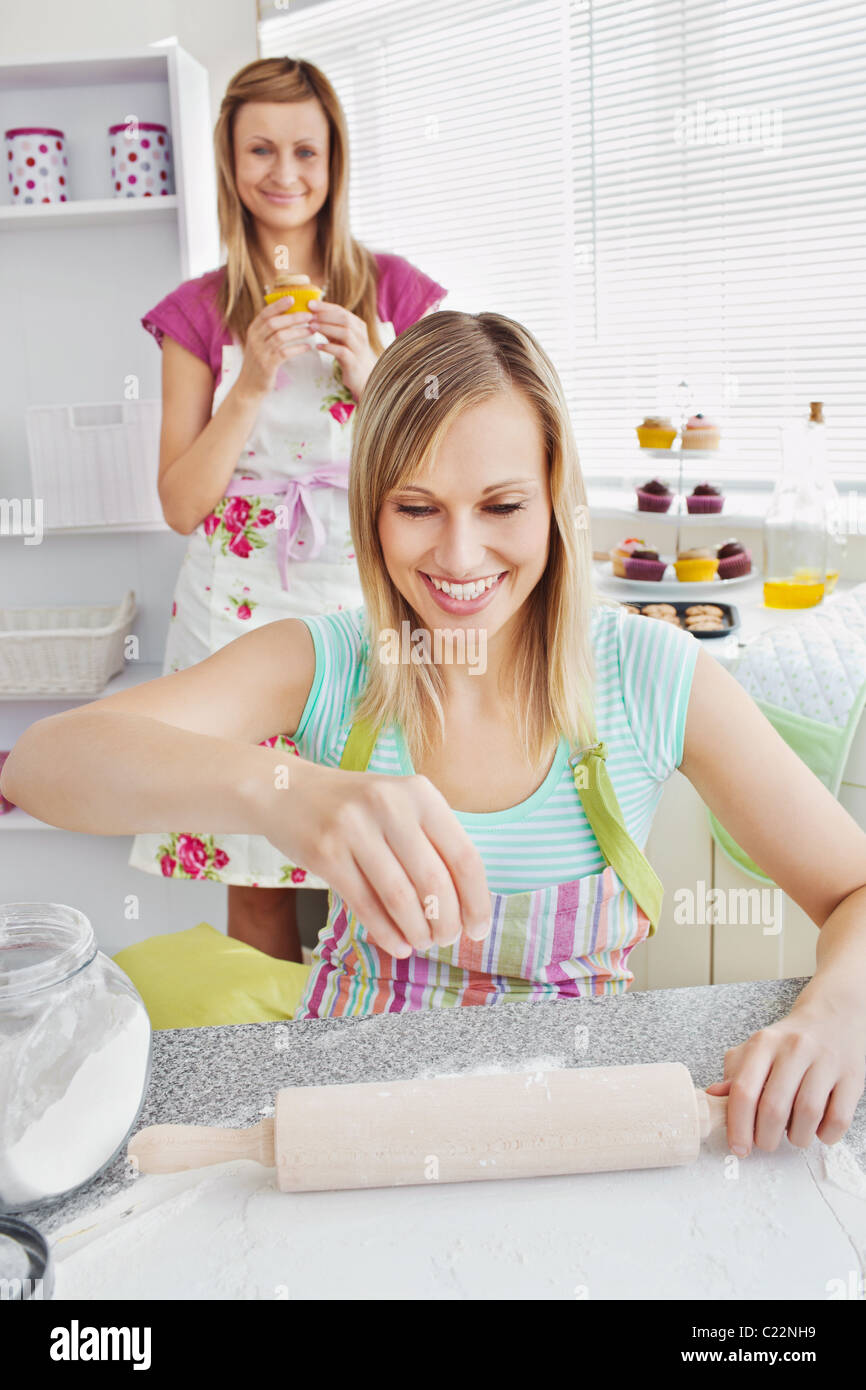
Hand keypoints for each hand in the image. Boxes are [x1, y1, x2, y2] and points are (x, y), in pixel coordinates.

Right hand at [233, 297, 316, 400]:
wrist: (249, 387)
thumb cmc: (259, 363)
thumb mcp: (260, 344)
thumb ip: (269, 330)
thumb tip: (288, 315)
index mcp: (253, 331)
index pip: (265, 313)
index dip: (278, 305)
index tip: (292, 298)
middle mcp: (254, 340)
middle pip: (274, 323)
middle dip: (293, 317)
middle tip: (309, 315)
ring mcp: (260, 353)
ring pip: (281, 337)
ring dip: (298, 332)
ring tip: (312, 329)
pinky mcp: (267, 365)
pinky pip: (285, 353)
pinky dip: (298, 348)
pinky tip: (308, 347)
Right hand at [258, 757, 491, 958]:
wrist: (286, 791)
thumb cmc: (356, 806)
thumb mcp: (400, 805)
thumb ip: (433, 841)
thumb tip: (467, 904)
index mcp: (420, 792)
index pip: (464, 856)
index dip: (477, 901)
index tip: (479, 928)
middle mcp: (390, 805)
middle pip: (434, 881)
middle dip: (446, 922)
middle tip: (447, 940)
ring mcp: (354, 827)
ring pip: (400, 898)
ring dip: (417, 931)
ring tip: (422, 943)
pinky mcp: (325, 852)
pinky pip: (364, 905)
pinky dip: (386, 933)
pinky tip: (397, 946)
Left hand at [307, 297, 377, 400]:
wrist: (363, 377)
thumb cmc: (348, 354)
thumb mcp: (339, 337)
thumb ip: (329, 326)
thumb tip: (311, 313)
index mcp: (357, 325)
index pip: (341, 310)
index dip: (325, 306)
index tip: (309, 304)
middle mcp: (361, 334)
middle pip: (344, 319)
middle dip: (325, 316)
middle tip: (309, 316)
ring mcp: (359, 348)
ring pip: (345, 333)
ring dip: (327, 328)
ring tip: (312, 328)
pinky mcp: (354, 362)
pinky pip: (342, 352)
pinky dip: (329, 347)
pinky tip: (318, 346)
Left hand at [705, 1003, 865, 1154]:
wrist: (834, 1015)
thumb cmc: (790, 1039)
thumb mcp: (757, 1048)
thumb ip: (735, 1073)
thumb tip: (713, 1098)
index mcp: (765, 1043)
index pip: (744, 1090)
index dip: (738, 1126)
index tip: (739, 1147)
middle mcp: (795, 1049)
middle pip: (774, 1108)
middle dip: (766, 1138)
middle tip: (765, 1143)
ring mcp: (826, 1062)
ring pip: (807, 1115)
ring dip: (796, 1137)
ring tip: (792, 1134)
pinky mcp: (852, 1077)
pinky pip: (838, 1118)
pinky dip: (825, 1134)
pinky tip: (817, 1129)